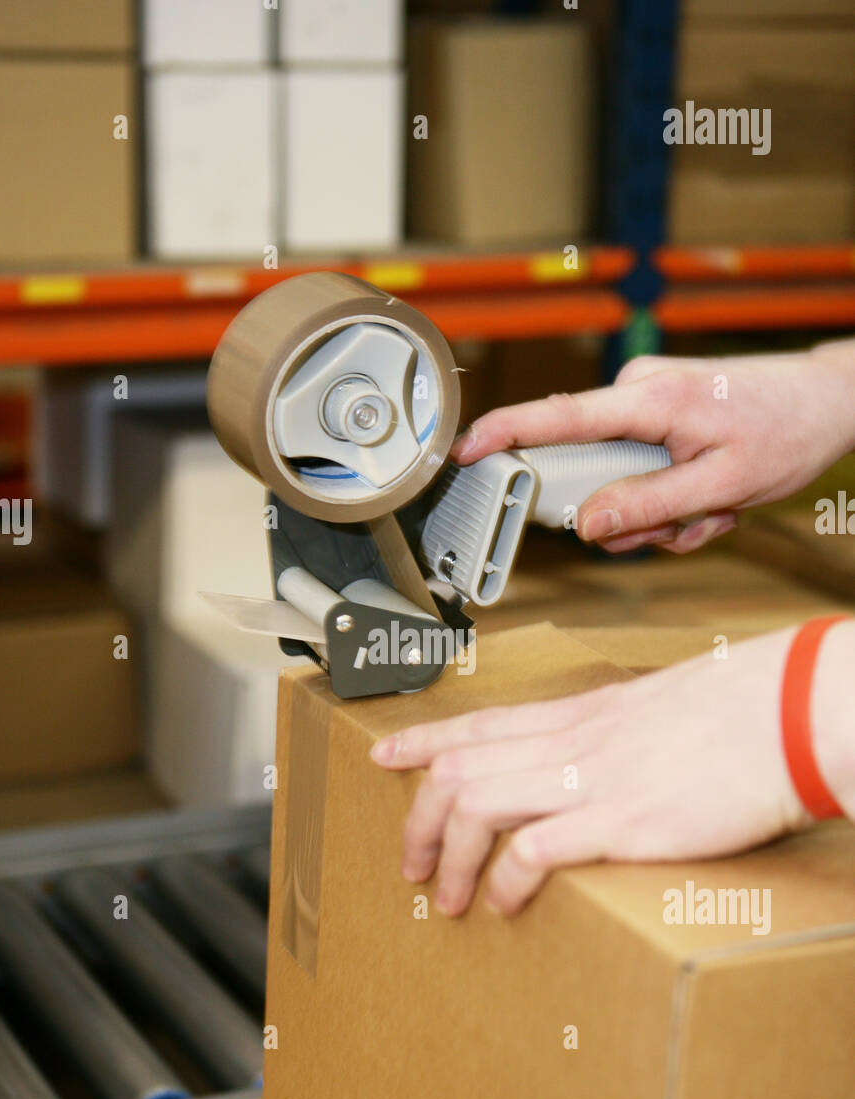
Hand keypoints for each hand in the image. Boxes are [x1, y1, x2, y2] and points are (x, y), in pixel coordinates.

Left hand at [370, 624, 854, 916]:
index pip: (480, 723)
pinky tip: (506, 903)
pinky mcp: (624, 821)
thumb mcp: (662, 711)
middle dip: (417, 818)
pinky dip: (506, 881)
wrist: (795, 710)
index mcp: (584, 714)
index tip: (386, 755)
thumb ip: (620, 736)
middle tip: (407, 860)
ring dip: (447, 857)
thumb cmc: (744, 710)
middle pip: (458, 770)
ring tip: (445, 898)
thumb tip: (604, 759)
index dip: (423, 742)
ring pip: (476, 807)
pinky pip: (534, 851)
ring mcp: (593, 780)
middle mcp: (574, 742)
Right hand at [451, 340, 854, 554]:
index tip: (460, 450)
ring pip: (619, 486)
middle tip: (691, 520)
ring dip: (662, 513)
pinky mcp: (658, 419)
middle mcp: (637, 396)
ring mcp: (647, 406)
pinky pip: (641, 475)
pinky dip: (673, 500)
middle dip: (635, 515)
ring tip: (712, 506)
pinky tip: (711, 498)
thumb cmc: (787, 430)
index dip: (502, 435)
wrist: (829, 402)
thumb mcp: (720, 486)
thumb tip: (586, 524)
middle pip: (590, 475)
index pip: (556, 418)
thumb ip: (647, 506)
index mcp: (648, 401)